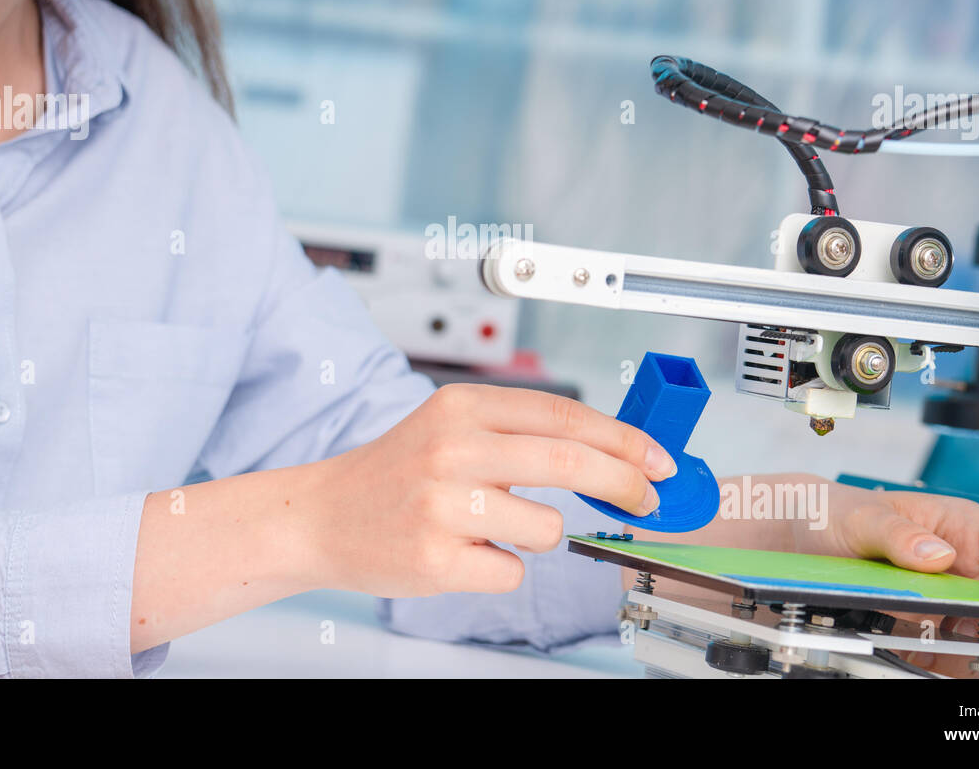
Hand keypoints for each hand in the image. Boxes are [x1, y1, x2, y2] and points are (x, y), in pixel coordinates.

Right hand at [307, 384, 677, 597]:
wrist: (321, 515)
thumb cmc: (397, 472)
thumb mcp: (452, 426)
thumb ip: (522, 432)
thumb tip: (612, 452)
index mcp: (462, 407)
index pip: (566, 415)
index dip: (624, 439)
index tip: (657, 460)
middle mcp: (452, 448)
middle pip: (572, 464)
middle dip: (626, 484)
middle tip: (646, 499)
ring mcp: (442, 505)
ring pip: (547, 528)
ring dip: (538, 533)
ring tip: (490, 524)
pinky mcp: (435, 558)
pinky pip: (511, 571)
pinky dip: (500, 566)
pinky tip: (462, 550)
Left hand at [800, 481, 978, 676]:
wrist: (797, 538)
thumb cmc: (835, 513)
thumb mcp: (861, 517)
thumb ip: (897, 532)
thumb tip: (939, 555)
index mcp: (961, 528)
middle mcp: (961, 566)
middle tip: (961, 629)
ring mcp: (944, 600)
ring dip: (966, 648)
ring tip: (933, 646)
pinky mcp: (923, 626)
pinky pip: (947, 653)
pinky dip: (939, 661)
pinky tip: (915, 654)